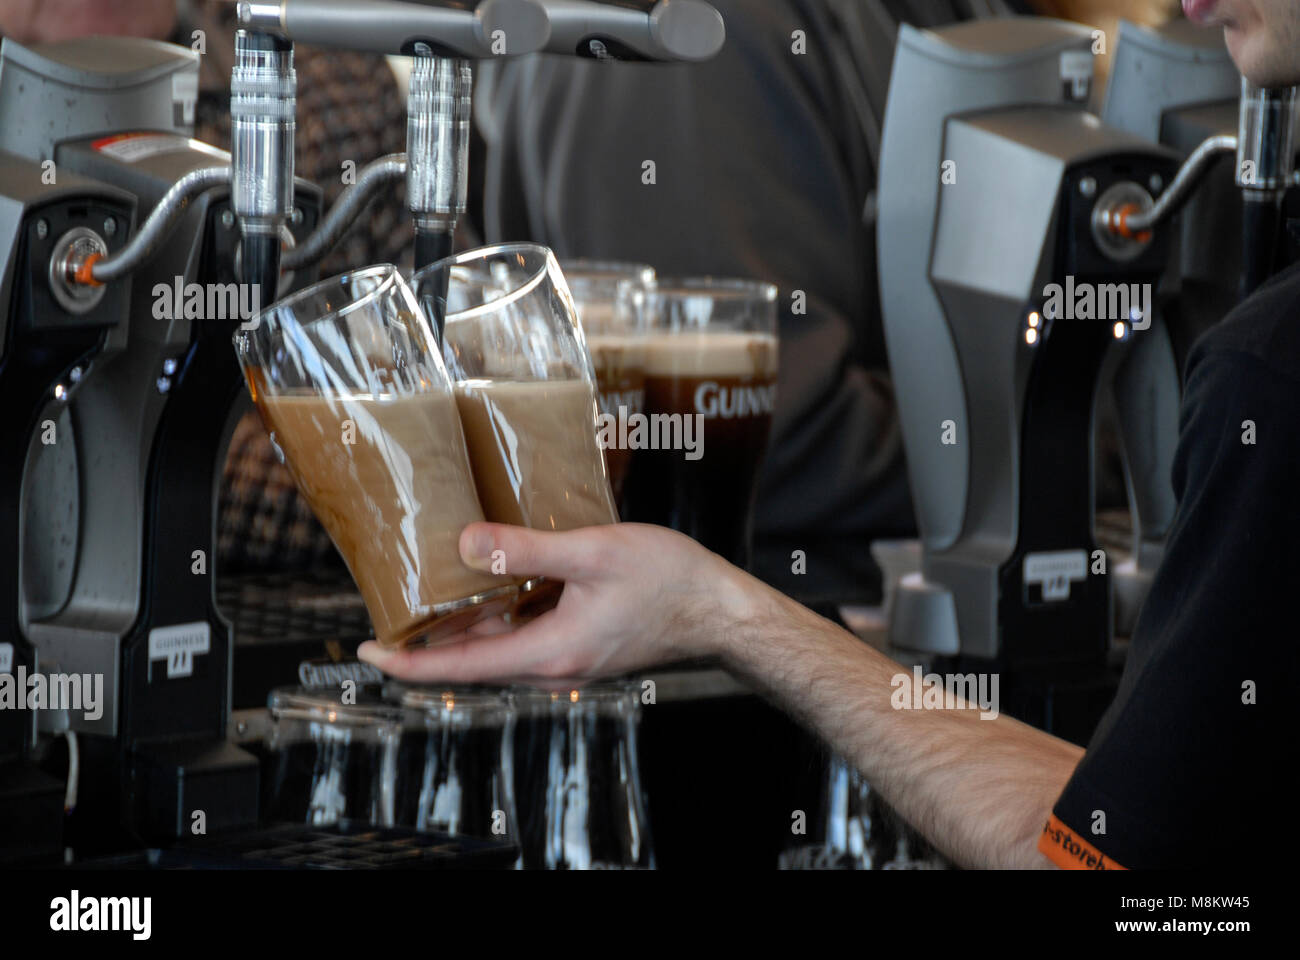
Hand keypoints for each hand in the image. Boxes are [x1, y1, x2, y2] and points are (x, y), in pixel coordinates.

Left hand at [357, 521, 758, 684]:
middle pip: (473, 659)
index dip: (409, 662)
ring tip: (432, 587)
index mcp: (550, 652)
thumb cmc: (668, 581)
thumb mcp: (593, 553)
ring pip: (499, 646)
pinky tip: (494, 580)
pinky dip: (500, 614)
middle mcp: (553, 665)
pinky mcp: (581, 644)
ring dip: (465, 624)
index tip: (368, 651)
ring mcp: (568, 658)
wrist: (720, 610)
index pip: (461, 666)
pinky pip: (526, 635)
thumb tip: (465, 544)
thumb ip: (527, 550)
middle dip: (429, 637)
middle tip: (391, 603)